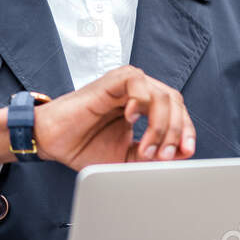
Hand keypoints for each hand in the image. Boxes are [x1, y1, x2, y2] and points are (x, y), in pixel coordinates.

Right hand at [0, 65, 196, 171]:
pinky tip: (132, 120)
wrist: (52, 141)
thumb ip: (152, 155)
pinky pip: (138, 82)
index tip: (187, 152)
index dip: (186, 131)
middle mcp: (137, 92)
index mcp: (143, 106)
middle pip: (175, 102)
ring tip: (146, 147)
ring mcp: (125, 85)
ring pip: (162, 94)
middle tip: (165, 155)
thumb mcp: (126, 158)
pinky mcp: (111, 81)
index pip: (177, 112)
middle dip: (177, 131)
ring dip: (161, 126)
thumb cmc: (83, 145)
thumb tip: (180, 155)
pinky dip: (142, 103)